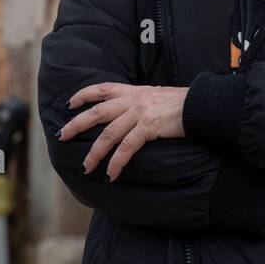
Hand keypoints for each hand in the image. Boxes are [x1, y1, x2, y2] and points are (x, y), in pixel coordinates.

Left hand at [59, 83, 187, 182]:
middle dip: (77, 124)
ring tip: (85, 166)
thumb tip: (134, 114)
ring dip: (94, 153)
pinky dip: (116, 162)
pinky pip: (127, 147)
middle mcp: (134, 99)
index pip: (102, 89)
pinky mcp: (149, 126)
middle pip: (97, 112)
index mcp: (135, 91)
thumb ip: (143, 102)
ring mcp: (140, 112)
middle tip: (62, 136)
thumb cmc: (185, 103)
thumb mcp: (159, 96)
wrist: (202, 104)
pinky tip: (111, 174)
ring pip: (108, 134)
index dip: (83, 95)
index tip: (69, 104)